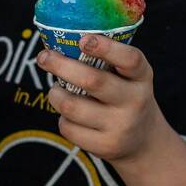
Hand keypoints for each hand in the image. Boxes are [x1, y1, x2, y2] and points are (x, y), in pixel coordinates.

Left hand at [36, 34, 166, 167]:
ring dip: (55, 95)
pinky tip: (69, 115)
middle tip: (44, 57)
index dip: (106, 48)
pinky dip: (62, 118)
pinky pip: (69, 128)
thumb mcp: (128, 77)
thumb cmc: (124, 97)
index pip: (130, 59)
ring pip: (72, 106)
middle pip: (93, 81)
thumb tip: (60, 46)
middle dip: (62, 66)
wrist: (141, 140)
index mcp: (141, 77)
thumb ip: (105, 61)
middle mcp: (135, 101)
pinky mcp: (105, 145)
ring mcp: (120, 126)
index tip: (83, 39)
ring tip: (56, 91)